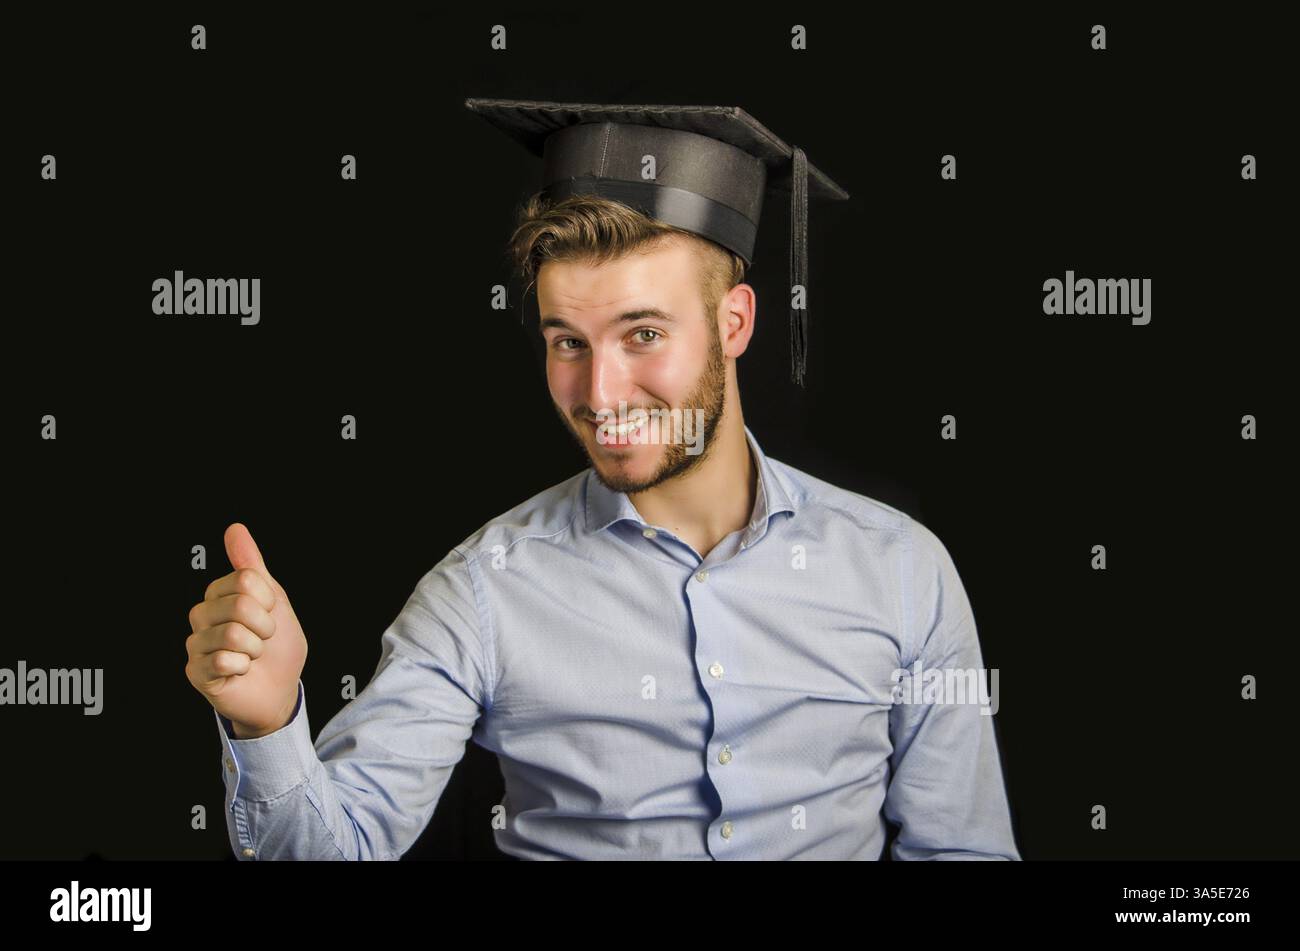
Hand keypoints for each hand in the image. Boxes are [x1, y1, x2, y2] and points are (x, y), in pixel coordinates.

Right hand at [185, 523, 308, 736]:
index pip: (246, 579)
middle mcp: (202, 615)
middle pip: (239, 603)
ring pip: (232, 633)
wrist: (280, 691)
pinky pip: (223, 660)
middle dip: (265, 625)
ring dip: (255, 648)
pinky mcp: (195, 671)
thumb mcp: (274, 600)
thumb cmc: (278, 647)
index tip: (270, 615)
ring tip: (251, 656)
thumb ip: (252, 564)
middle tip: (262, 639)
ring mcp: (197, 643)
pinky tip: (240, 671)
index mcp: (220, 594)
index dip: (268, 600)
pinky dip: (243, 667)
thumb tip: (235, 529)